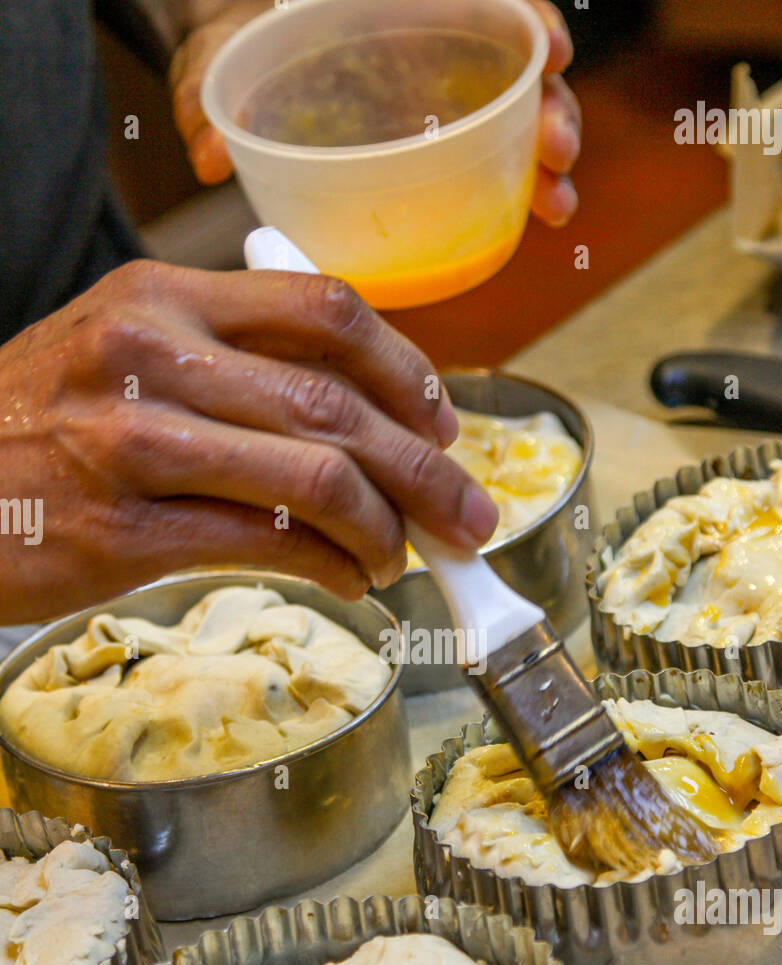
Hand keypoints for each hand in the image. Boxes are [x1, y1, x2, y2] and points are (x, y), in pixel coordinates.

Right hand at [0, 261, 496, 623]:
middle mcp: (152, 355)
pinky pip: (265, 546)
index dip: (407, 372)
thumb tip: (359, 420)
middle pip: (337, 404)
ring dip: (385, 529)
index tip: (443, 423)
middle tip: (469, 517)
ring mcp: (135, 443)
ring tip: (404, 557)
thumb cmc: (36, 427)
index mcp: (163, 299)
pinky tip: (349, 579)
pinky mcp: (122, 532)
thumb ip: (227, 364)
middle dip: (427, 471)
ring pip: (314, 478)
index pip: (323, 311)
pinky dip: (331, 566)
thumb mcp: (121, 354)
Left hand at [169, 1, 579, 223]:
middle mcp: (433, 40)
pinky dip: (521, 186)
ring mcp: (443, 92)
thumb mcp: (215, 58)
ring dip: (546, 160)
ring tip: (555, 206)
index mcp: (393, 3)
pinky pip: (494, 157)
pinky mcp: (443, 138)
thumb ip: (209, 94)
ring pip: (517, 116)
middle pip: (517, 62)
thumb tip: (209, 158)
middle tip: (558, 150)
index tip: (554, 51)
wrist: (235, 66)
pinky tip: (537, 220)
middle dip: (553, 105)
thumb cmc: (232, 46)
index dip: (531, 19)